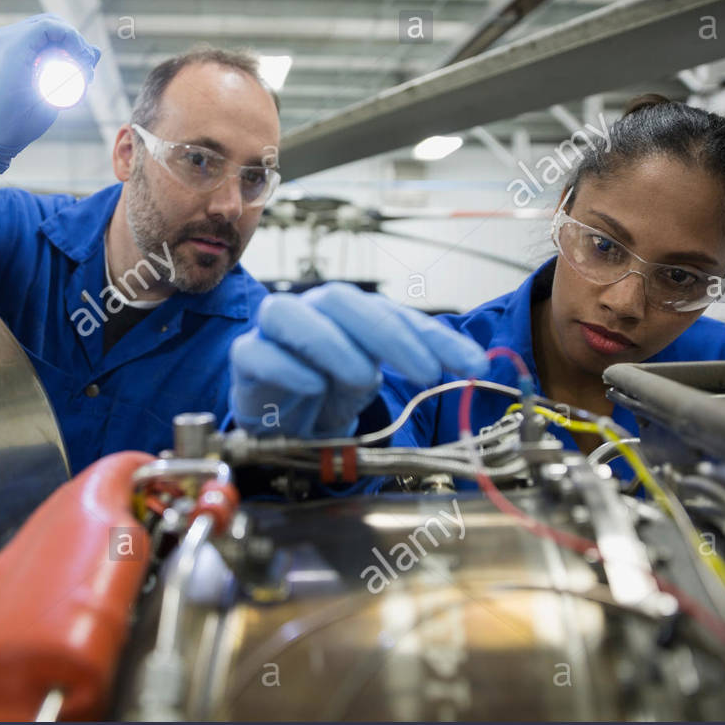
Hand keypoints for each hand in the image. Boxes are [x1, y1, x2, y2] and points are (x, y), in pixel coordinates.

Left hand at [0, 14, 100, 173]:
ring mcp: (2, 42)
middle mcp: (5, 38)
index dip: (76, 40)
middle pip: (50, 23)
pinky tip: (61, 69)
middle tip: (85, 67)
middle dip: (73, 42)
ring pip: (43, 30)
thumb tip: (98, 51)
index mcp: (13, 47)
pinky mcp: (4, 50)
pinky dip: (51, 49)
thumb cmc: (18, 123)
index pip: (53, 27)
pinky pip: (34, 40)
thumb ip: (75, 73)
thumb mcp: (52, 99)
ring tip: (76, 71)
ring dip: (64, 46)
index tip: (86, 63)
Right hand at [230, 282, 487, 438]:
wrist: (282, 424)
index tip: (473, 365)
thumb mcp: (377, 376)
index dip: (436, 336)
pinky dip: (286, 367)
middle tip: (425, 373)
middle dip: (388, 334)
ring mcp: (273, 334)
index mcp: (348, 312)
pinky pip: (256, 353)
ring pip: (289, 314)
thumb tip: (479, 362)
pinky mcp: (246, 361)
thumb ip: (416, 363)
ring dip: (331, 344)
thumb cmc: (330, 390)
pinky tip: (313, 386)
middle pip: (341, 300)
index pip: (393, 312)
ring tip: (364, 378)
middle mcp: (311, 312)